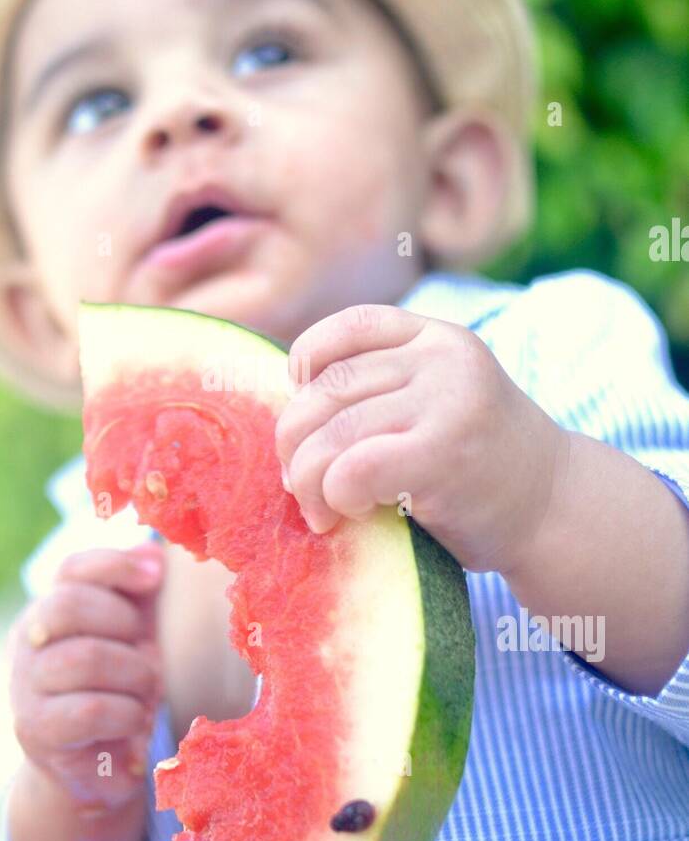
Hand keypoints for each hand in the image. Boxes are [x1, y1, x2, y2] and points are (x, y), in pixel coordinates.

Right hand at [7, 544, 165, 813]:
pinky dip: (125, 714)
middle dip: (123, 625)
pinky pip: (89, 709)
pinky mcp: (35, 730)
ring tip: (145, 694)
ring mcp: (24, 686)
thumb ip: (140, 592)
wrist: (99, 767)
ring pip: (85, 658)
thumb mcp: (134, 636)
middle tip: (148, 655)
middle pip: (67, 605)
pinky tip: (133, 721)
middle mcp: (27, 641)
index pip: (71, 569)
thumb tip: (153, 551)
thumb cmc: (120, 689)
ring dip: (134, 676)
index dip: (114, 565)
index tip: (156, 578)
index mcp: (50, 608)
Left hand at [274, 302, 565, 573]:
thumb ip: (382, 388)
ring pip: (333, 432)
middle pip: (328, 388)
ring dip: (308, 479)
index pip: (349, 327)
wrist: (553, 511)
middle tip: (299, 482)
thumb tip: (287, 409)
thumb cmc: (477, 468)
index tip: (303, 407)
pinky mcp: (445, 453)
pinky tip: (346, 513)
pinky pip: (353, 467)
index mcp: (437, 336)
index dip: (308, 363)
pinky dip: (334, 495)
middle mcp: (443, 358)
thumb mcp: (437, 401)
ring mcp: (449, 401)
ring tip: (319, 510)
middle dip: (295, 441)